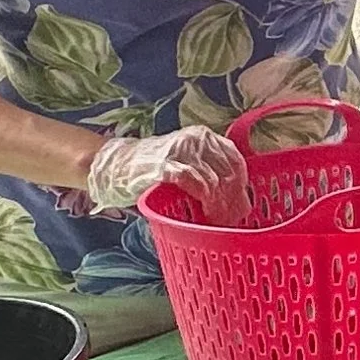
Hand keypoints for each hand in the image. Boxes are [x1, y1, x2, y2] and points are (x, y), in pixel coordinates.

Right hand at [86, 127, 249, 225]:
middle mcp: (198, 140)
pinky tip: (206, 215)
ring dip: (221, 206)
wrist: (117, 165)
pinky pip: (197, 185)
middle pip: (229, 174)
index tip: (242, 207)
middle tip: (231, 221)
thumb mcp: (188, 165)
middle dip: (233, 202)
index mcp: (206, 137)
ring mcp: (183, 151)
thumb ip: (210, 175)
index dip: (242, 187)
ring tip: (218, 222)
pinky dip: (205, 203)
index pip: (236, 162)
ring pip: (216, 182)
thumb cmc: (155, 169)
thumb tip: (239, 202)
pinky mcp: (169, 165)